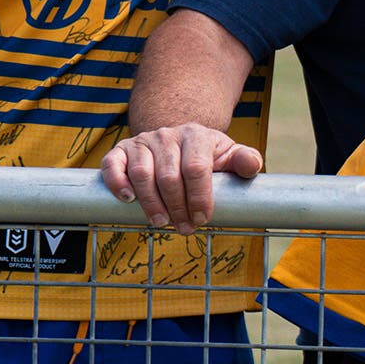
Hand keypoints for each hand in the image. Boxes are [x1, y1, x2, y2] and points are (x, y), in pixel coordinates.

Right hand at [101, 125, 262, 232]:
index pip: (196, 168)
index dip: (199, 197)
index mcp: (196, 135)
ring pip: (142, 174)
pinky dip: (117, 182)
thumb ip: (245, 160)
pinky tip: (127, 200)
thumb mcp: (229, 156)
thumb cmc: (205, 155)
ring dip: (150, 203)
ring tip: (161, 222)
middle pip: (169, 176)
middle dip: (177, 207)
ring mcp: (143, 141)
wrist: (177, 141)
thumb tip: (251, 165)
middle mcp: (167, 135)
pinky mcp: (121, 150)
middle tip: (184, 228)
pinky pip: (112, 165)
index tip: (203, 219)